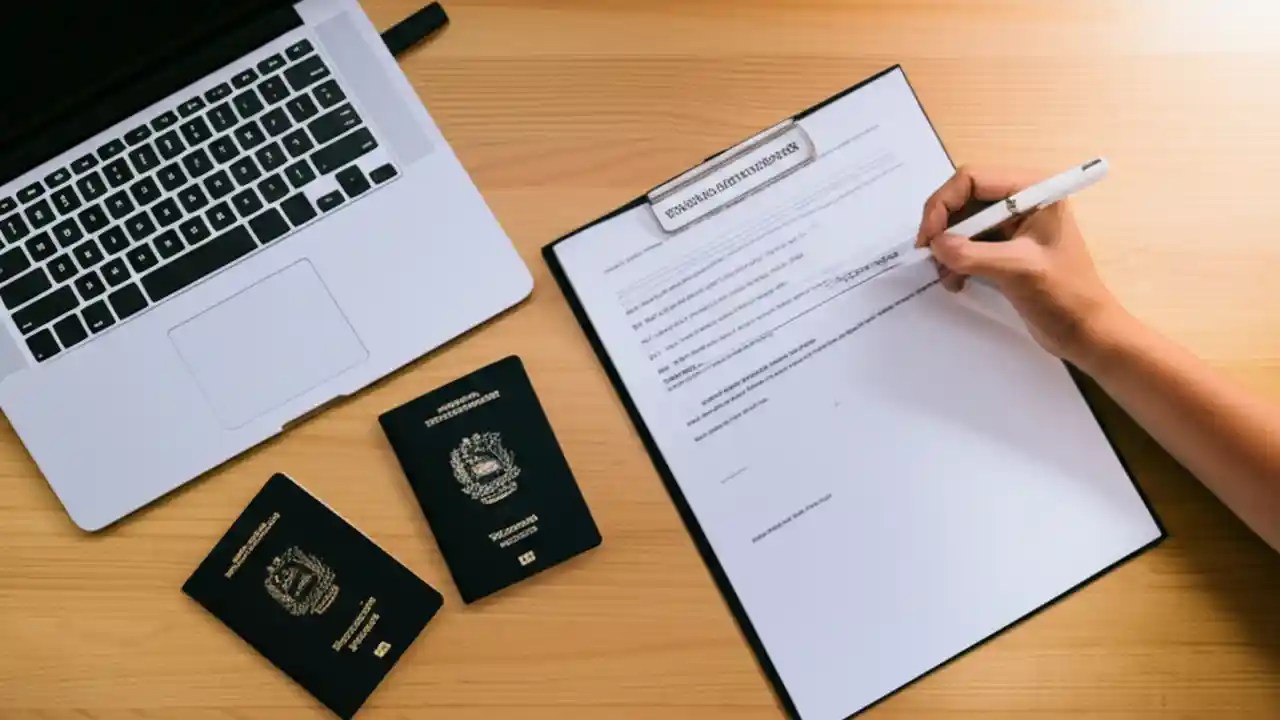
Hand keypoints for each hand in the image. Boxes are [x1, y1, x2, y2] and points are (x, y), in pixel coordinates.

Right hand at [916, 166, 1127, 366]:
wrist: (1085, 331)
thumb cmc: (1064, 295)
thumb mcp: (1017, 270)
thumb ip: (972, 254)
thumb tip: (935, 245)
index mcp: (1034, 191)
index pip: (972, 179)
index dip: (943, 204)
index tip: (930, 239)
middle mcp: (1021, 199)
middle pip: (962, 199)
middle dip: (943, 228)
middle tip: (930, 258)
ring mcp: (1012, 224)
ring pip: (961, 222)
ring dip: (947, 248)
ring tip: (947, 277)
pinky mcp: (1004, 247)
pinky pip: (967, 243)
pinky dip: (955, 260)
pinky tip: (957, 281)